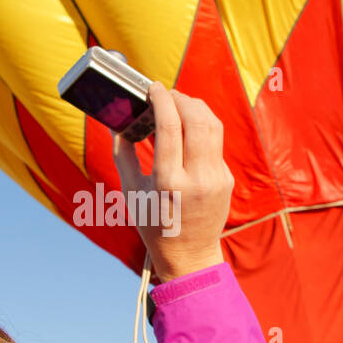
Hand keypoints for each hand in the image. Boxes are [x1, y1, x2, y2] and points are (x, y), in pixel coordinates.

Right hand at [112, 82, 233, 282]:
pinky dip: (200, 127)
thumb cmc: (154, 224)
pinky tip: (187, 127)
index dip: (161, 100)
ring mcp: (216, 178)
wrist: (189, 255)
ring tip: (177, 103)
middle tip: (165, 93)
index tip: (153, 87)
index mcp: (168, 182)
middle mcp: (197, 178)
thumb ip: (122, 154)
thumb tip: (116, 123)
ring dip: (195, 107)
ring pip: (212, 125)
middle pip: (196, 119)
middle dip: (181, 98)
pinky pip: (215, 142)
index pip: (169, 126)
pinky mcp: (226, 178)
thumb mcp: (132, 192)